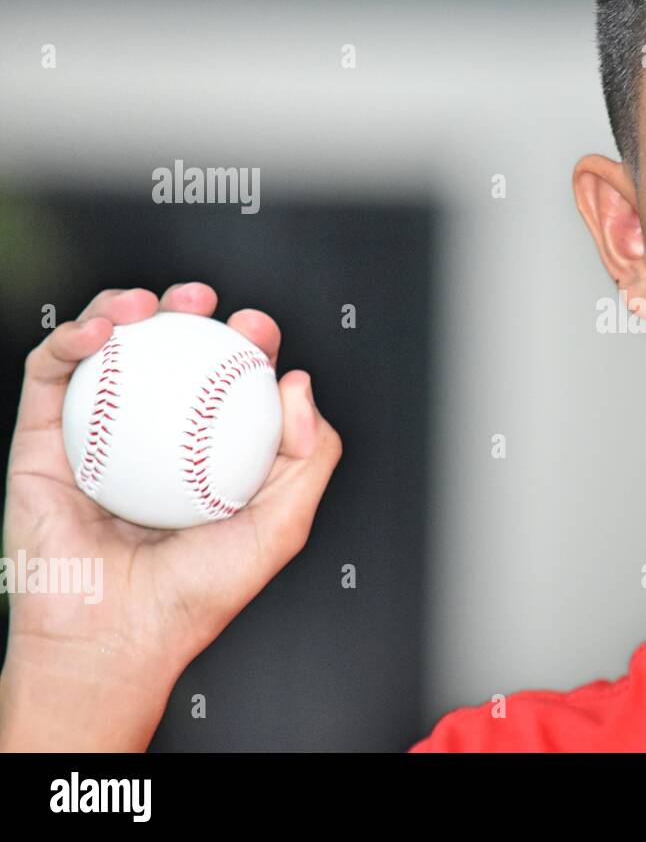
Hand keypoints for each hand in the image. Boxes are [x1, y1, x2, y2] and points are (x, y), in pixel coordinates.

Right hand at [0, 284, 342, 748]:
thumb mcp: (281, 525)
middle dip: (185, 311)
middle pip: (166, 354)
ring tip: (149, 303)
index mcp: (207, 452)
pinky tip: (101, 330)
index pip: (226, 380)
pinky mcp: (42, 441)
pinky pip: (51, 377)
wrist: (114, 639)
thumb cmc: (197, 594)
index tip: (256, 329)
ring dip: (124, 308)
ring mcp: (95, 435)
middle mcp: (153, 438)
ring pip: (106, 351)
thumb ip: (307, 455)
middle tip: (204, 302)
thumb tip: (298, 384)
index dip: (243, 342)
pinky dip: (71, 339)